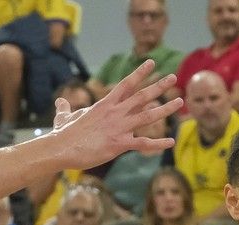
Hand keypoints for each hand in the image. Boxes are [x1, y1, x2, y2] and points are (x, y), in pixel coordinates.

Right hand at [49, 59, 181, 168]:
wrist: (61, 148)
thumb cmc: (63, 134)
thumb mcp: (64, 117)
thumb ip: (65, 109)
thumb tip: (59, 102)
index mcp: (105, 104)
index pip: (126, 84)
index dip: (139, 73)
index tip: (151, 62)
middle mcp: (115, 113)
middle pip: (141, 96)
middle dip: (159, 86)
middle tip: (172, 78)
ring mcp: (119, 127)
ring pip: (147, 116)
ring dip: (165, 108)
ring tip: (179, 102)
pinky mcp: (119, 144)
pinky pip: (143, 143)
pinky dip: (158, 143)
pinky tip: (170, 142)